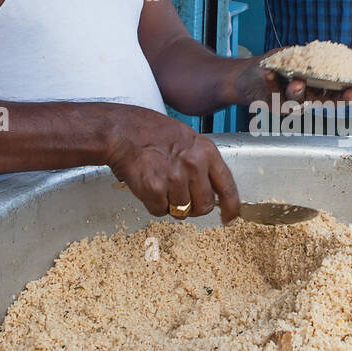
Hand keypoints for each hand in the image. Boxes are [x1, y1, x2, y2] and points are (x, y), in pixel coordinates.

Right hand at [105, 106, 239, 221]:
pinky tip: (147, 185)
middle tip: (179, 195)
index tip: (229, 219)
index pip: (227, 186)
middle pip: (204, 206)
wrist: (121, 131)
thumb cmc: (150, 131)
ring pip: (181, 211)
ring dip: (170, 203)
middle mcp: (194, 165)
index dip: (231, 208)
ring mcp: (175, 178)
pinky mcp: (155, 189)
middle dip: (193, 207)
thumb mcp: (187, 139)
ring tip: (159, 182)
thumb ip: (202, 162)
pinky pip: (159, 211)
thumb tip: (211, 188)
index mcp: (206, 152)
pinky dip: (152, 203)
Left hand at [234, 52, 351, 104]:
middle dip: (343, 96)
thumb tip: (334, 53)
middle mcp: (309, 97)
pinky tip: (268, 72)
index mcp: (319, 86)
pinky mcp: (274, 104)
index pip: (342, 89)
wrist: (248, 77)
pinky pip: (273, 92)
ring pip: (300, 99)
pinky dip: (270, 81)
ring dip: (299, 91)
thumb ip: (313, 57)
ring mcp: (292, 102)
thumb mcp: (297, 55)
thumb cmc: (278, 65)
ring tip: (298, 82)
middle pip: (329, 99)